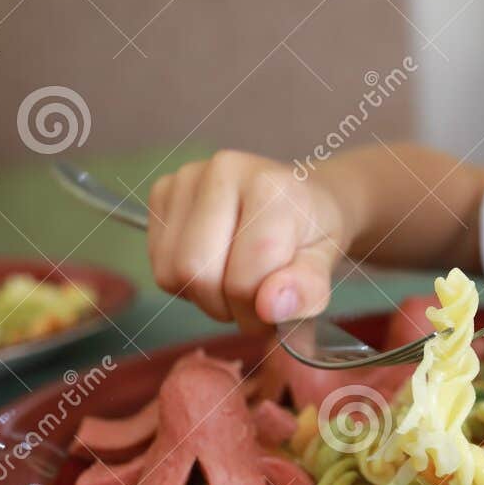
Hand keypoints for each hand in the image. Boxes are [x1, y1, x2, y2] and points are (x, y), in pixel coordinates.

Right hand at [147, 150, 351, 328]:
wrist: (299, 199)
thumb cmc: (311, 232)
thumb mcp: (325, 265)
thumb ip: (307, 289)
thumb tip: (269, 306)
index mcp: (270, 187)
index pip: (243, 277)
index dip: (257, 313)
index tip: (276, 312)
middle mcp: (222, 171)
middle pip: (197, 273)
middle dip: (226, 306)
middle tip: (253, 301)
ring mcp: (187, 177)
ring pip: (172, 271)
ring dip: (203, 297)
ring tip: (234, 281)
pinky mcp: (163, 190)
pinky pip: (158, 263)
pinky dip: (184, 281)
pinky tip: (213, 264)